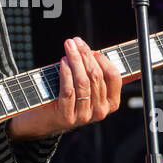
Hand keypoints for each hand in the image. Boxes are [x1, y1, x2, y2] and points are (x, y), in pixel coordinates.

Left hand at [7, 37, 122, 139]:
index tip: (92, 49)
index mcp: (111, 103)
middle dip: (85, 55)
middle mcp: (100, 111)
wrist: (48, 120)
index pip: (114, 77)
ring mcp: (84, 116)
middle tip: (75, 42)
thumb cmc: (70, 97)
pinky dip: (66, 73)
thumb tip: (90, 49)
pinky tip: (63, 62)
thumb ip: (94, 72)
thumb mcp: (88, 87)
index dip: (103, 60)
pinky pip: (69, 90)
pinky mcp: (67, 116)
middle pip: (96, 76)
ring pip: (83, 82)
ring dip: (75, 61)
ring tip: (68, 49)